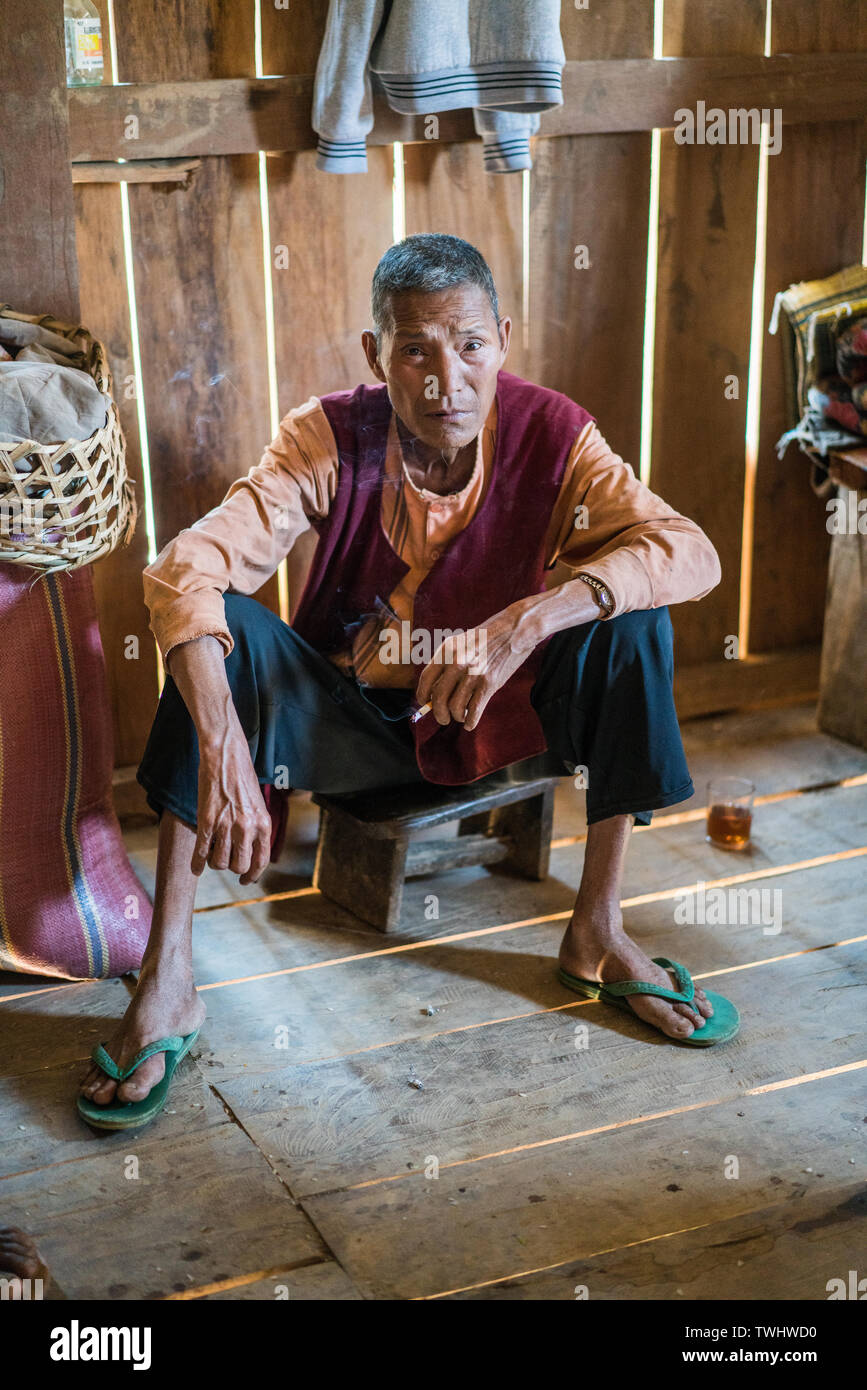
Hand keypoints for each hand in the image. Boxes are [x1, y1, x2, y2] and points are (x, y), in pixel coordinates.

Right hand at [191, 724, 271, 884]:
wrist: (225, 756)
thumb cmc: (241, 777)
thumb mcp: (258, 804)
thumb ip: (256, 827)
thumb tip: (251, 851)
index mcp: (263, 824)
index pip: (261, 861)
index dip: (252, 875)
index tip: (245, 880)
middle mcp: (247, 828)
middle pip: (239, 866)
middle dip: (232, 867)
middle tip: (225, 860)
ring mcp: (227, 826)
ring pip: (219, 863)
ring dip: (214, 862)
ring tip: (211, 853)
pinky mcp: (207, 822)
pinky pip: (201, 853)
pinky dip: (197, 864)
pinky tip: (195, 868)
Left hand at [415, 604, 534, 730]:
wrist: (515, 629)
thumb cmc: (488, 637)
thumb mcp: (462, 642)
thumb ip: (448, 662)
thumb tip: (436, 690)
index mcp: (447, 651)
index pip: (426, 679)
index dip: (422, 695)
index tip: (424, 702)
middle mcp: (457, 663)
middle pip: (438, 697)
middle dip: (438, 713)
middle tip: (443, 718)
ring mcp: (473, 674)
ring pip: (455, 707)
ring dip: (456, 717)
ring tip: (460, 717)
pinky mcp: (489, 683)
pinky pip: (474, 710)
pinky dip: (470, 722)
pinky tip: (470, 723)